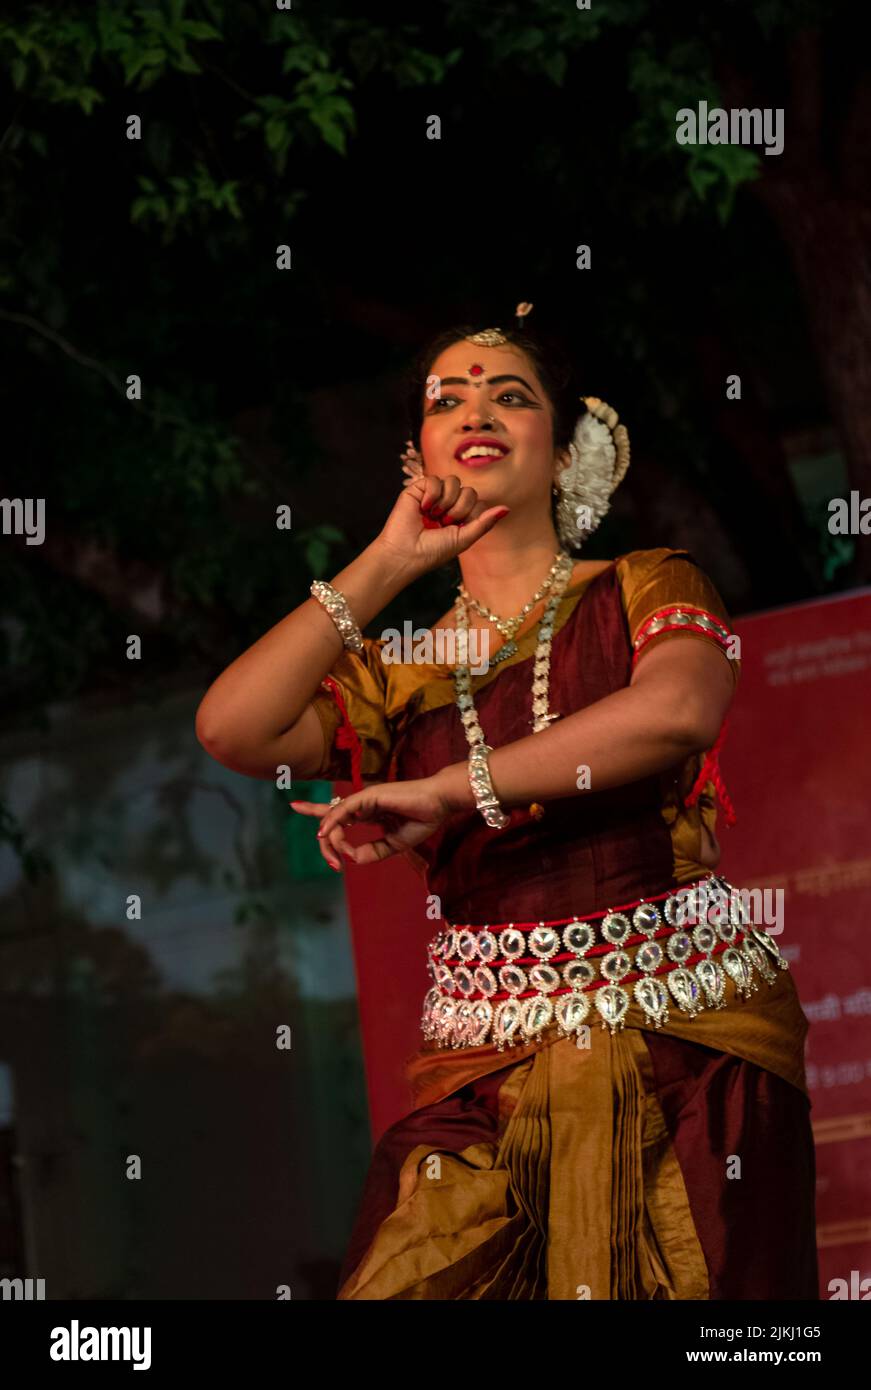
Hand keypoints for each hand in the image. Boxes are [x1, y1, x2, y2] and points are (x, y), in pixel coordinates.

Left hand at [289, 776, 453, 869]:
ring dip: (331, 840)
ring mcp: (364, 799)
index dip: (327, 834)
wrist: (439, 806)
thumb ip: (372, 852)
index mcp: (369, 814)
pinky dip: (332, 821)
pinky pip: (344, 809)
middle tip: (333, 865)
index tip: (335, 865)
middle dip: (326, 844)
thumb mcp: (393, 845)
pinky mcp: (369, 795)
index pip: (339, 818)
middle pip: (331, 820)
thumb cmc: (421, 821)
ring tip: (336, 859)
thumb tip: (350, 859)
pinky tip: (323, 834)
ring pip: (335, 817)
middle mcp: (362, 805)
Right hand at [376, 471, 510, 577]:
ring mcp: (433, 496)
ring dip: (447, 501)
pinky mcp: (417, 489)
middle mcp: (447, 504)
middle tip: (444, 523)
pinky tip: (423, 508)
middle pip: (469, 491)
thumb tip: (507, 508)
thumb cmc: (432, 552)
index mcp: (460, 517)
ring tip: (434, 516)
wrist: (405, 554)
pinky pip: (435, 479)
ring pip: (453, 481)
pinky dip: (432, 495)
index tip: (457, 529)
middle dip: (460, 508)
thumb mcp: (464, 539)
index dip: (472, 514)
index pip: (478, 502)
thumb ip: (484, 522)